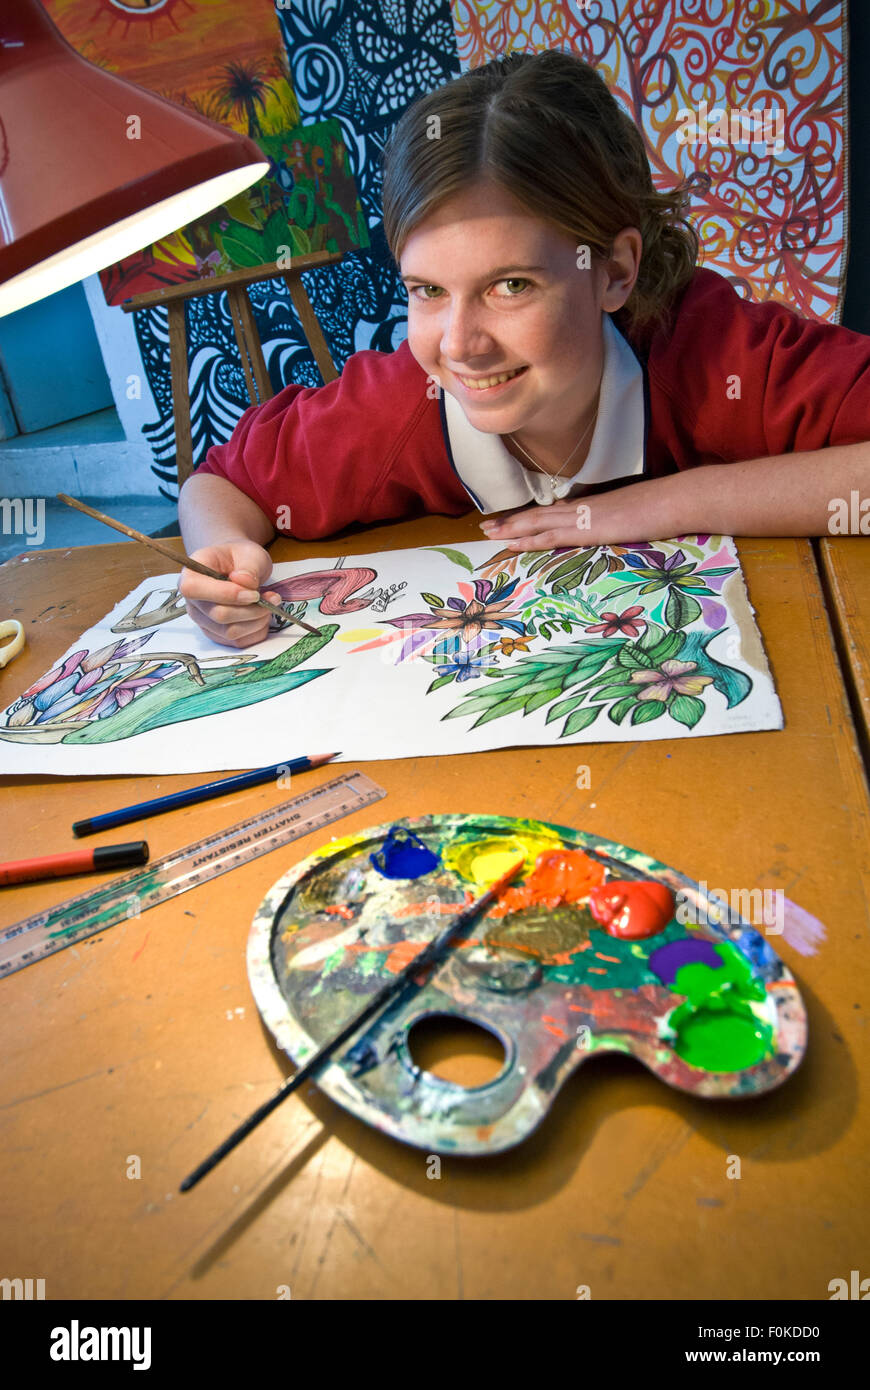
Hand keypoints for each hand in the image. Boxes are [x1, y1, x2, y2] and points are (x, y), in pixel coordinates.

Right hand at [180, 540, 280, 647]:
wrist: (238, 568)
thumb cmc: (239, 558)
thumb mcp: (248, 553)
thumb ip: (248, 567)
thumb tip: (244, 582)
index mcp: (190, 575)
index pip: (194, 590)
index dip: (225, 594)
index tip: (253, 593)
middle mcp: (193, 602)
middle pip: (219, 616)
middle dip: (251, 609)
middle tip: (270, 598)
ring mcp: (204, 621)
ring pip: (231, 632)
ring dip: (257, 620)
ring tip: (269, 604)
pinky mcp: (218, 635)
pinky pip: (239, 642)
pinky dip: (257, 631)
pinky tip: (263, 615)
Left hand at [480, 480, 675, 549]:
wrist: (674, 500)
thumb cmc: (662, 508)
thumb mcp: (634, 515)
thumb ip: (618, 521)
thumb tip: (613, 526)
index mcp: (592, 505)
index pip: (555, 511)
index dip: (531, 517)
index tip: (512, 521)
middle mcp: (583, 508)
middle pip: (539, 513)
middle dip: (511, 522)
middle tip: (486, 527)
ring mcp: (584, 517)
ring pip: (538, 521)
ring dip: (511, 529)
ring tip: (489, 534)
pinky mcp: (587, 529)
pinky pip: (552, 535)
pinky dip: (529, 539)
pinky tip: (513, 544)